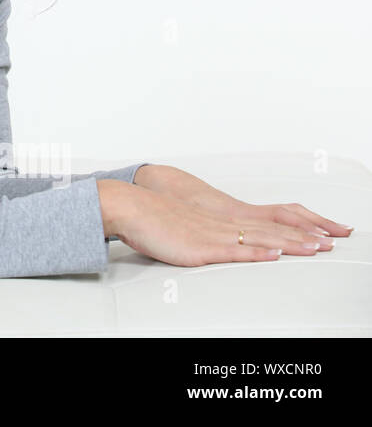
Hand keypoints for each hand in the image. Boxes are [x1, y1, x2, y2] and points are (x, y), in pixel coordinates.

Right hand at [104, 181, 335, 266]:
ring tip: (316, 248)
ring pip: (259, 239)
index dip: (293, 229)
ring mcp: (213, 235)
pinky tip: (274, 253)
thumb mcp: (182, 226)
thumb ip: (199, 234)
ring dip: (290, 244)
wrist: (129, 208)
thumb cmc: (150, 219)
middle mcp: (221, 226)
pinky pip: (234, 251)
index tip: (317, 233)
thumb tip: (206, 242)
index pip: (264, 225)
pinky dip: (257, 252)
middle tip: (332, 240)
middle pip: (270, 230)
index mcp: (219, 221)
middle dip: (303, 236)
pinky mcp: (201, 248)